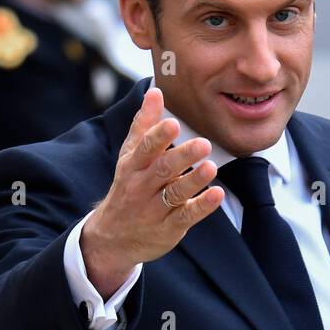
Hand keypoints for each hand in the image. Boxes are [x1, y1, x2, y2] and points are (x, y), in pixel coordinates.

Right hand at [80, 87, 223, 297]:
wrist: (112, 238)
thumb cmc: (129, 186)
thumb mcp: (130, 156)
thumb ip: (144, 124)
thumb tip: (155, 91)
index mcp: (133, 166)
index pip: (145, 148)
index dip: (159, 136)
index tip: (174, 123)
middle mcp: (141, 186)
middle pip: (162, 170)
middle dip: (182, 157)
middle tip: (204, 144)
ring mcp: (154, 209)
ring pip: (175, 194)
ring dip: (194, 181)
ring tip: (211, 168)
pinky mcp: (169, 227)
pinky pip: (186, 216)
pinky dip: (202, 206)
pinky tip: (217, 194)